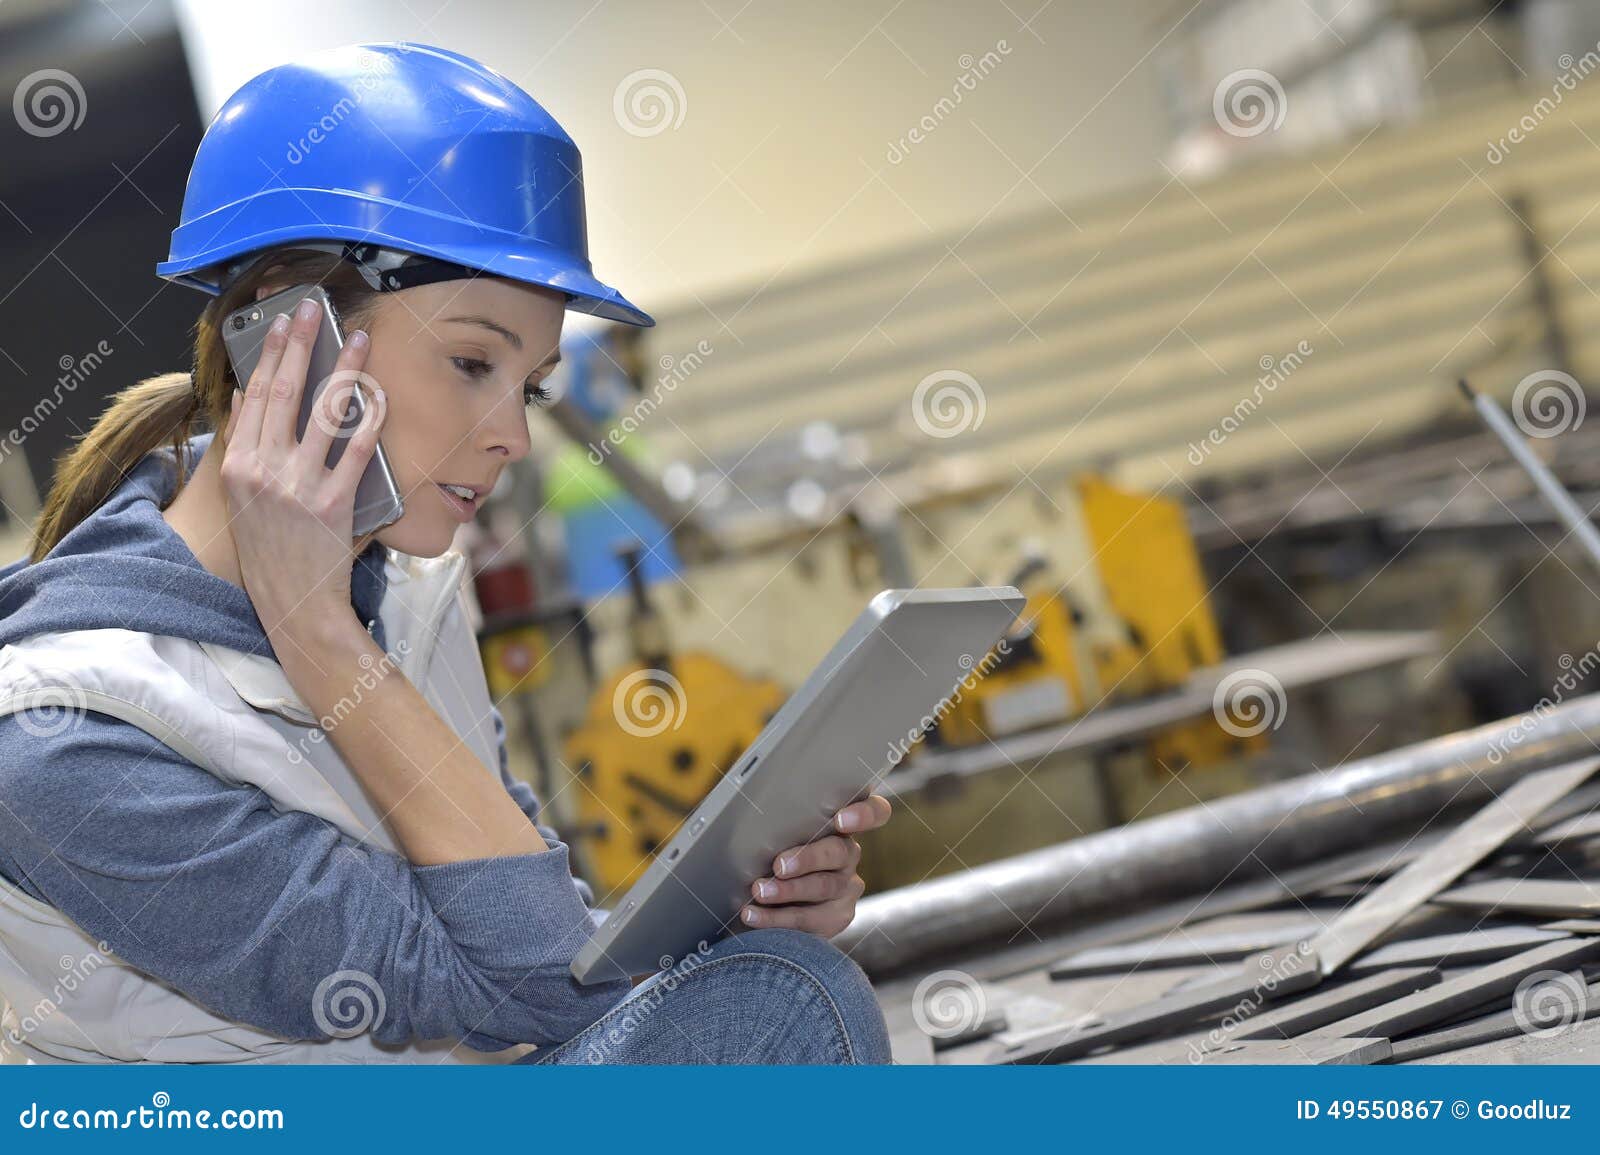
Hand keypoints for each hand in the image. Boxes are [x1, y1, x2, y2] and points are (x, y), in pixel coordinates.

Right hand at [219, 299, 384, 640]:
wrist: (293, 606)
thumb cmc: (273, 551)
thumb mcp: (244, 499)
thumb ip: (249, 448)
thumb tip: (252, 396)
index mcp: (238, 466)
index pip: (255, 395)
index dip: (270, 353)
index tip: (281, 323)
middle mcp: (263, 471)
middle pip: (284, 392)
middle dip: (301, 344)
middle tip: (314, 309)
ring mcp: (298, 487)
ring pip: (324, 414)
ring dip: (345, 370)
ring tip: (361, 340)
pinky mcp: (333, 504)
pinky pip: (356, 452)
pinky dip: (371, 420)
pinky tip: (382, 396)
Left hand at [740, 794, 891, 937]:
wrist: (766, 897)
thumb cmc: (769, 853)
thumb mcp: (777, 835)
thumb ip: (782, 828)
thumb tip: (756, 826)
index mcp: (840, 824)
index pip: (874, 812)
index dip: (864, 815)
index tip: (841, 820)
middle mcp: (849, 854)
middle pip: (839, 852)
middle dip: (807, 858)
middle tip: (779, 865)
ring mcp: (847, 888)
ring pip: (824, 887)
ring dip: (787, 891)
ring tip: (759, 891)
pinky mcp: (837, 917)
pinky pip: (809, 920)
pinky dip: (776, 918)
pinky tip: (753, 915)